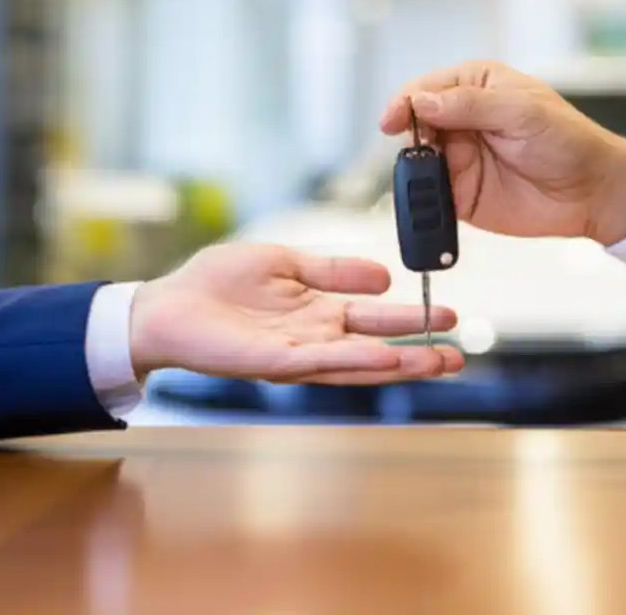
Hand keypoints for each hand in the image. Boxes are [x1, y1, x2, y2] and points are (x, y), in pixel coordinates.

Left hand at [129, 243, 462, 384]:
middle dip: (419, 352)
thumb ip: (332, 269)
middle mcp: (313, 338)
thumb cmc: (216, 284)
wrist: (166, 306)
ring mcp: (296, 353)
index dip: (410, 320)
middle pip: (377, 348)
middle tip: (459, 354)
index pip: (374, 319)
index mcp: (317, 313)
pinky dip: (355, 361)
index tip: (448, 317)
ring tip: (438, 362)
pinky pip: (321, 362)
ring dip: (399, 364)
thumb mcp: (284, 261)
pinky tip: (386, 358)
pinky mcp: (272, 362)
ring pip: (358, 363)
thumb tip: (383, 275)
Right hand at [379, 60, 625, 244]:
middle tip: (415, 149)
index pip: (427, 88)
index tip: (394, 119)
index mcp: (476, 86)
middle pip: (416, 124)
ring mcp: (459, 158)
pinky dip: (424, 199)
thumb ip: (470, 105)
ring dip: (414, 169)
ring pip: (418, 160)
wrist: (593, 191)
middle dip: (409, 136)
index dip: (406, 102)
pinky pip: (431, 195)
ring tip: (423, 178)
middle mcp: (462, 120)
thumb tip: (422, 102)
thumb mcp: (522, 111)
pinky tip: (427, 201)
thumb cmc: (568, 140)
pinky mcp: (461, 193)